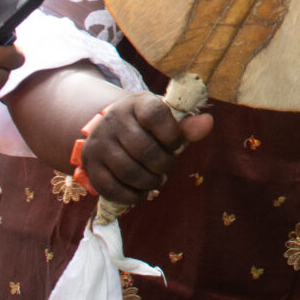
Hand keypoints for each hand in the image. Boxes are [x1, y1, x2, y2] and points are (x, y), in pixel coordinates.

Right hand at [78, 91, 215, 206]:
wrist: (111, 129)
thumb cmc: (148, 126)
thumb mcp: (166, 119)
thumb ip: (187, 125)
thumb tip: (208, 122)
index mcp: (137, 103)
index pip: (156, 115)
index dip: (172, 135)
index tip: (175, 144)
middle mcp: (114, 119)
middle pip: (144, 150)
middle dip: (164, 165)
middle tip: (167, 167)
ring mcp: (99, 142)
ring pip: (129, 172)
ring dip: (149, 182)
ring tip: (156, 179)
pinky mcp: (90, 165)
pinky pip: (112, 189)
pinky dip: (132, 196)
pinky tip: (141, 192)